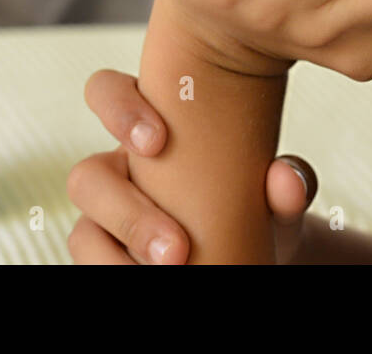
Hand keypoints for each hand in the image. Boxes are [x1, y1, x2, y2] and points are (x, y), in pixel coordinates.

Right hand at [66, 69, 316, 263]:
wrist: (256, 254)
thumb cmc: (259, 207)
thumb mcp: (277, 197)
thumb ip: (284, 184)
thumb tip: (286, 180)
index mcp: (147, 127)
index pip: (106, 92)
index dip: (117, 109)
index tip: (157, 141)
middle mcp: (117, 171)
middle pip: (86, 177)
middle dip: (127, 213)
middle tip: (177, 250)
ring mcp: (107, 219)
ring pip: (84, 232)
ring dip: (119, 258)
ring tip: (172, 273)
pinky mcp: (108, 255)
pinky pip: (92, 265)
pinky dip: (119, 272)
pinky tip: (152, 279)